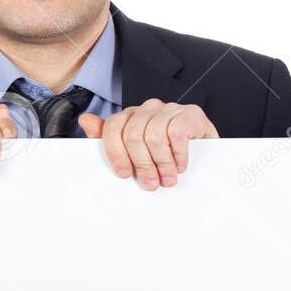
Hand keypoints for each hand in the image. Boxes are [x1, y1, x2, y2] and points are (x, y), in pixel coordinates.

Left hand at [80, 100, 216, 189]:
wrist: (206, 153)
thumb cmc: (166, 153)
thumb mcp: (134, 151)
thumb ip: (107, 138)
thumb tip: (85, 119)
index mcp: (131, 116)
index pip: (113, 127)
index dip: (116, 153)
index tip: (124, 174)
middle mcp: (148, 108)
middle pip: (133, 135)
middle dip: (141, 164)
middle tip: (150, 183)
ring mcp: (169, 108)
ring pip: (154, 136)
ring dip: (161, 163)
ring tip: (167, 178)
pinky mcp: (190, 113)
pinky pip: (177, 133)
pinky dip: (178, 154)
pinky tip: (180, 165)